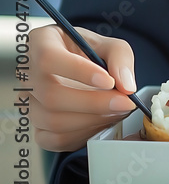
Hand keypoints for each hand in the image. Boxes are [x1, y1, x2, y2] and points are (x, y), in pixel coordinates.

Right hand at [29, 24, 138, 151]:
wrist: (80, 68)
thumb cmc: (89, 52)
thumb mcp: (107, 43)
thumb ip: (120, 58)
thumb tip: (126, 86)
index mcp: (41, 43)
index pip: (49, 59)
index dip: (79, 72)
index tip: (108, 81)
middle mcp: (28, 75)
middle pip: (52, 96)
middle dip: (93, 103)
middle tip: (124, 102)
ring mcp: (30, 104)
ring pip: (53, 121)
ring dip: (91, 120)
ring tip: (117, 110)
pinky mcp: (37, 127)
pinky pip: (54, 140)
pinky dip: (83, 134)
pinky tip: (101, 121)